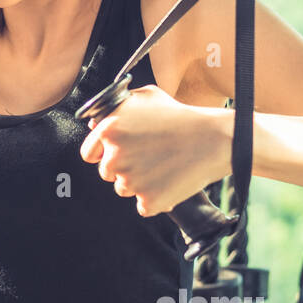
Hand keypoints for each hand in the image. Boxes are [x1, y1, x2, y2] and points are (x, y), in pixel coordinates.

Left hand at [79, 84, 229, 217]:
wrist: (214, 139)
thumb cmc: (180, 115)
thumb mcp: (146, 97)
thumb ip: (116, 108)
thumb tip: (95, 123)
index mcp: (108, 130)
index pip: (89, 154)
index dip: (103, 153)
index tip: (121, 152)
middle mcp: (114, 157)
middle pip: (107, 173)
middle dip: (125, 167)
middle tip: (150, 156)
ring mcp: (131, 181)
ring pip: (125, 189)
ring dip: (140, 182)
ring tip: (163, 165)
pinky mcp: (149, 201)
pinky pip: (144, 205)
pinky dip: (156, 198)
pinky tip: (170, 181)